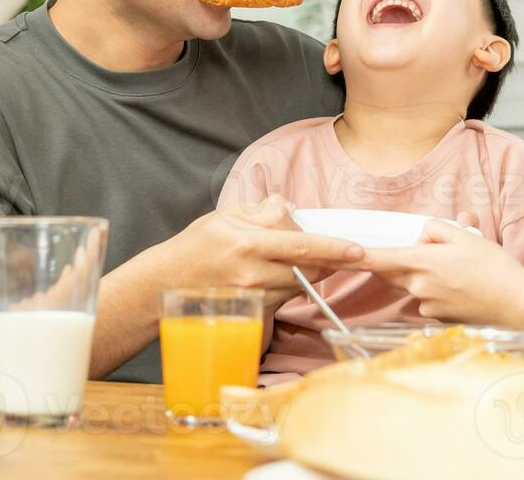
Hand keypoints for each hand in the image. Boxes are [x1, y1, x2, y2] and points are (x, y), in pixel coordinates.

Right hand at [167, 195, 363, 308]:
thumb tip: (291, 209)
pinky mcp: (253, 314)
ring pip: (298, 285)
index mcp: (249, 244)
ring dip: (303, 272)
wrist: (165, 284)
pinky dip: (286, 287)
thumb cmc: (195, 246)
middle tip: (331, 251)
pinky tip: (268, 278)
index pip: (303, 247)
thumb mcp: (225, 216)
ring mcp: (254, 298)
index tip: (358, 251)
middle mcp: (254, 274)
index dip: (334, 249)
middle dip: (325, 260)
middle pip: (308, 270)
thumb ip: (262, 210)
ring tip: (277, 260)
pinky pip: (284, 299)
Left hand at [346, 219, 523, 325]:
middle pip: (394, 271)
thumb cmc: (495, 270)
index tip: (335, 253)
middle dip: (404, 260)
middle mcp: (418, 287)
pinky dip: (439, 291)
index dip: (355, 256)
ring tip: (463, 272)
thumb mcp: (468, 236)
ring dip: (427, 275)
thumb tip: (424, 236)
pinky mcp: (437, 319)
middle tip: (439, 253)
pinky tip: (465, 289)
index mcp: (421, 262)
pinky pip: (428, 299)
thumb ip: (438, 230)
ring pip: (414, 284)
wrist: (519, 308)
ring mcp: (426, 306)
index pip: (378, 258)